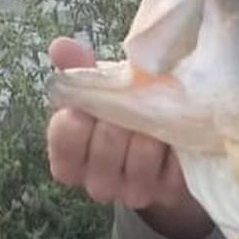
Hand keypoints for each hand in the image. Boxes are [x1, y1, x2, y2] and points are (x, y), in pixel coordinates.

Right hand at [46, 37, 211, 238]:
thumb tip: (61, 46)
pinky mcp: (169, 192)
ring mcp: (133, 192)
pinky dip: (176, 140)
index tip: (90, 101)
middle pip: (106, 143)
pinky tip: (175, 130)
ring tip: (157, 111)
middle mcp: (97, 183)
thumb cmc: (123, 113)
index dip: (78, 113)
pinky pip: (174, 164)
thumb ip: (77, 70)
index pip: (64, 137)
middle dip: (122, 114)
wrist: (166, 142)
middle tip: (134, 98)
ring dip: (152, 126)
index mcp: (69, 159)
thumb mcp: (99, 90)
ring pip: (141, 155)